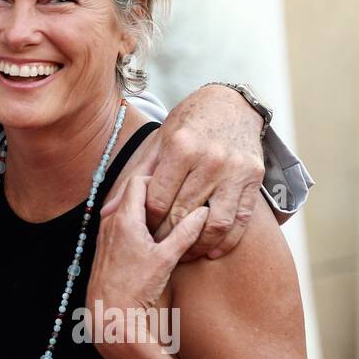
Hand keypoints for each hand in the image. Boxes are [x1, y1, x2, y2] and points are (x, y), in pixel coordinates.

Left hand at [87, 174, 208, 315]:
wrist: (108, 313)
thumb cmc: (134, 288)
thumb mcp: (166, 259)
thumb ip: (185, 233)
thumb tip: (204, 212)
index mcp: (123, 218)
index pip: (139, 180)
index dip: (159, 176)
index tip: (179, 179)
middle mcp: (110, 220)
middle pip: (133, 191)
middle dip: (156, 189)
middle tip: (178, 189)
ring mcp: (106, 231)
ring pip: (127, 206)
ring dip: (147, 205)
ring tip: (170, 209)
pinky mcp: (106, 243)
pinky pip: (122, 220)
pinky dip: (139, 218)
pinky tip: (155, 229)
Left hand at [106, 85, 264, 260]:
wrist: (232, 106)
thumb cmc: (188, 124)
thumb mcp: (158, 143)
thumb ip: (136, 177)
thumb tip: (106, 210)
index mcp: (180, 148)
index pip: (158, 199)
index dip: (148, 220)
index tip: (144, 229)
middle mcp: (209, 160)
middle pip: (182, 213)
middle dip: (167, 235)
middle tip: (159, 246)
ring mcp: (234, 171)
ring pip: (214, 223)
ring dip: (198, 245)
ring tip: (186, 253)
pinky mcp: (253, 180)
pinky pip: (240, 220)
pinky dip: (226, 241)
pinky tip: (211, 250)